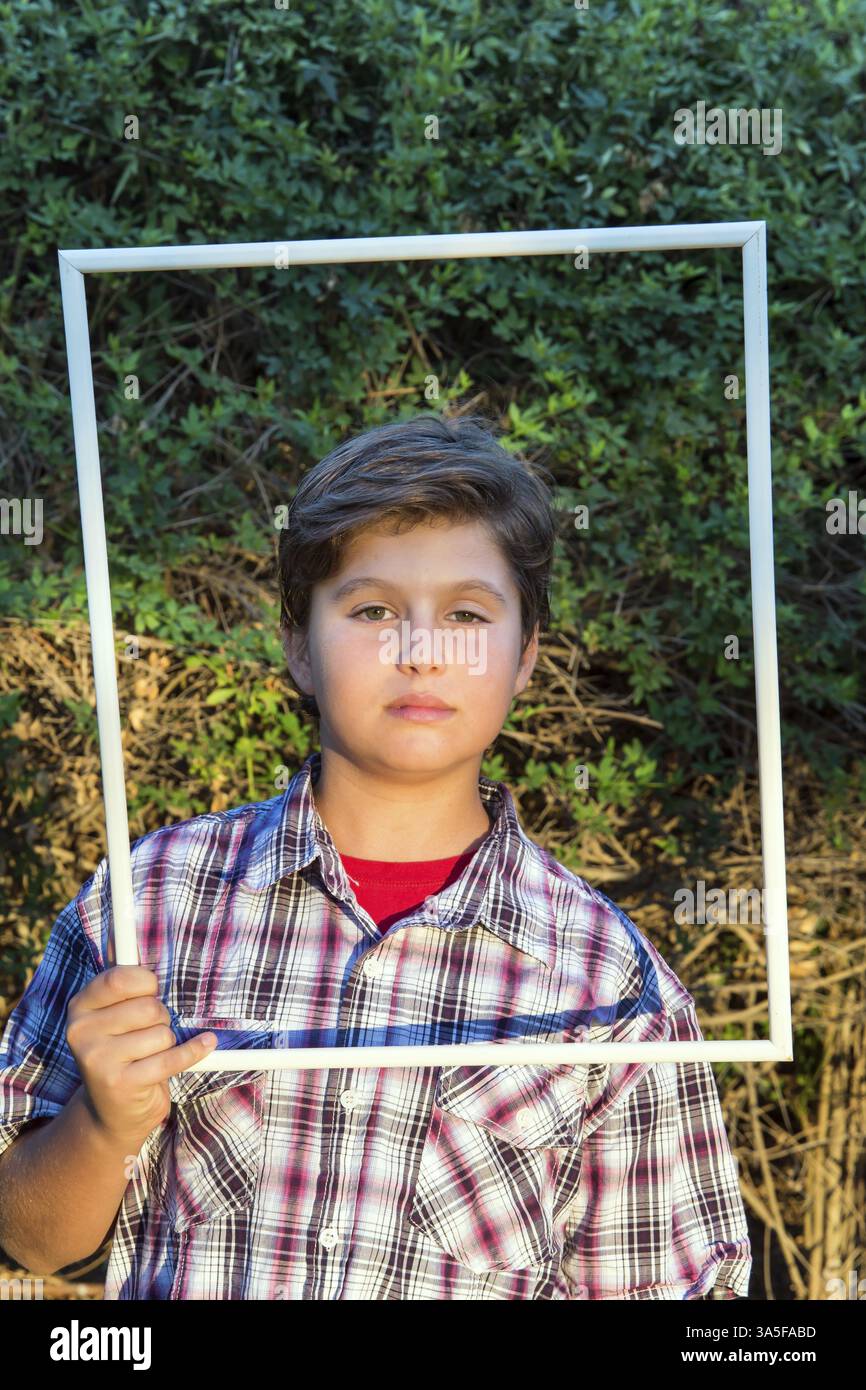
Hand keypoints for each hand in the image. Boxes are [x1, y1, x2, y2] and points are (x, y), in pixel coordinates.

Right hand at [66, 965, 216, 1146]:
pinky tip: (206, 1045)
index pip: (121, 978)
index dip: (146, 983)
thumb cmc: (122, 1050)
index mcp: (80, 1007)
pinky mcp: (120, 1084)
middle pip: (149, 1007)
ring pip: (162, 1033)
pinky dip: (194, 1051)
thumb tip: (118, 930)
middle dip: (161, 1018)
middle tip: (149, 1033)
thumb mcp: (113, 1014)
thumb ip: (120, 979)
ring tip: (151, 1054)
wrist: (111, 1113)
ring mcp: (97, 1060)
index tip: (151, 991)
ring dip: (167, 1043)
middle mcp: (81, 1032)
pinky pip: (172, 1058)